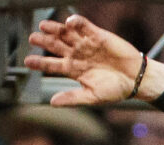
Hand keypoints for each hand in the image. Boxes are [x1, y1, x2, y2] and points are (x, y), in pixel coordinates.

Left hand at [25, 13, 163, 106]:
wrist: (136, 80)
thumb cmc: (115, 90)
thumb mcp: (92, 97)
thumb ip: (72, 98)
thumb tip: (52, 102)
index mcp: (75, 70)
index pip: (53, 65)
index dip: (40, 63)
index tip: (27, 62)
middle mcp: (78, 55)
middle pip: (56, 46)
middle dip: (44, 42)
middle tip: (32, 38)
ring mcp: (86, 44)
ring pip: (66, 34)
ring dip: (55, 29)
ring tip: (43, 26)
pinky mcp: (97, 35)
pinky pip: (84, 26)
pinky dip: (76, 23)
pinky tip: (68, 23)